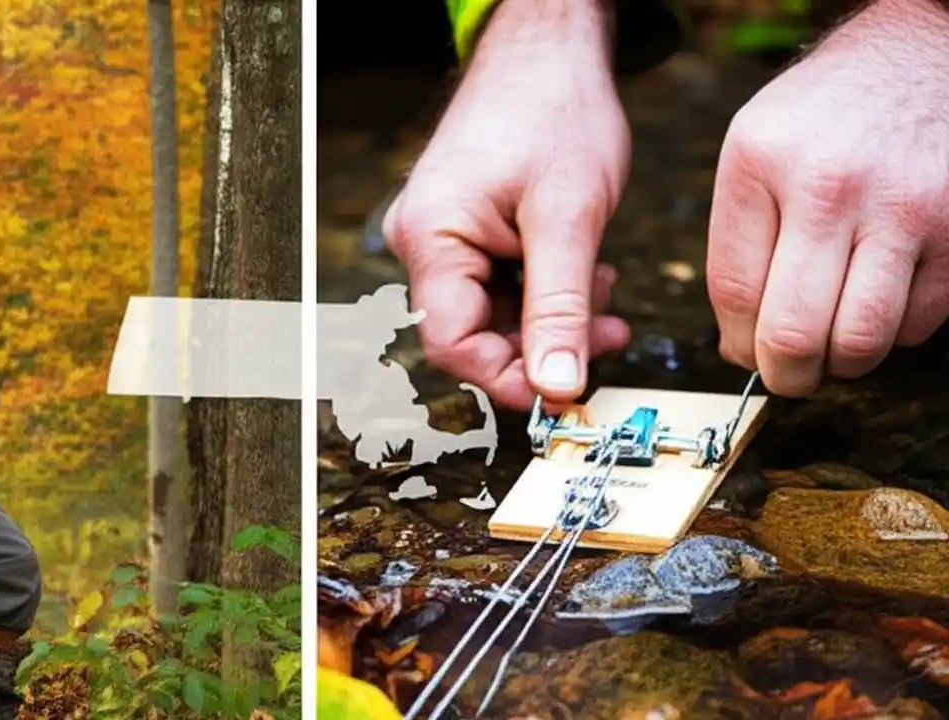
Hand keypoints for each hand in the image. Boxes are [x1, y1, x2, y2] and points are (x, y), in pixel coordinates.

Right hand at [383, 0, 631, 409]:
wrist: (547, 48)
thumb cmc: (553, 110)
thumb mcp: (569, 219)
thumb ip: (561, 309)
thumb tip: (558, 388)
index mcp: (431, 238)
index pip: (454, 343)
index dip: (510, 377)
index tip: (568, 388)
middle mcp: (423, 241)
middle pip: (475, 332)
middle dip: (545, 343)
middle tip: (608, 334)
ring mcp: (442, 235)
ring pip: (494, 312)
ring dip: (554, 316)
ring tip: (605, 292)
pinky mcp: (466, 228)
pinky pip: (500, 283)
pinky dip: (547, 289)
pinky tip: (586, 272)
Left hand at [707, 0, 948, 396]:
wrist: (919, 53)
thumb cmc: (827, 113)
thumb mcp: (755, 149)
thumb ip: (740, 239)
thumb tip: (740, 343)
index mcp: (761, 163)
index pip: (734, 291)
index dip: (738, 343)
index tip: (744, 354)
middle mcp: (829, 185)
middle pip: (793, 330)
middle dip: (785, 374)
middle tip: (788, 376)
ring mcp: (902, 207)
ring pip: (861, 339)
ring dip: (842, 362)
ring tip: (833, 346)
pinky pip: (921, 321)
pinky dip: (897, 332)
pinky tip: (881, 300)